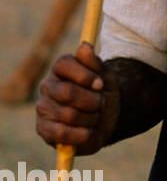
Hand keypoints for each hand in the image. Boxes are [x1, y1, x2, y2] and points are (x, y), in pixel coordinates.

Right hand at [34, 42, 119, 156]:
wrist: (109, 119)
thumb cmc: (103, 93)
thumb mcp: (106, 76)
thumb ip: (94, 63)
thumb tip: (84, 46)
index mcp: (60, 70)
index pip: (63, 63)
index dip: (85, 75)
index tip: (100, 84)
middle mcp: (47, 87)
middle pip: (67, 92)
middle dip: (93, 101)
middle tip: (101, 104)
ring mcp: (43, 108)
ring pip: (68, 115)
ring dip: (90, 118)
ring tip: (94, 117)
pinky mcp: (44, 130)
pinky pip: (61, 133)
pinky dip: (80, 134)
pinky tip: (87, 132)